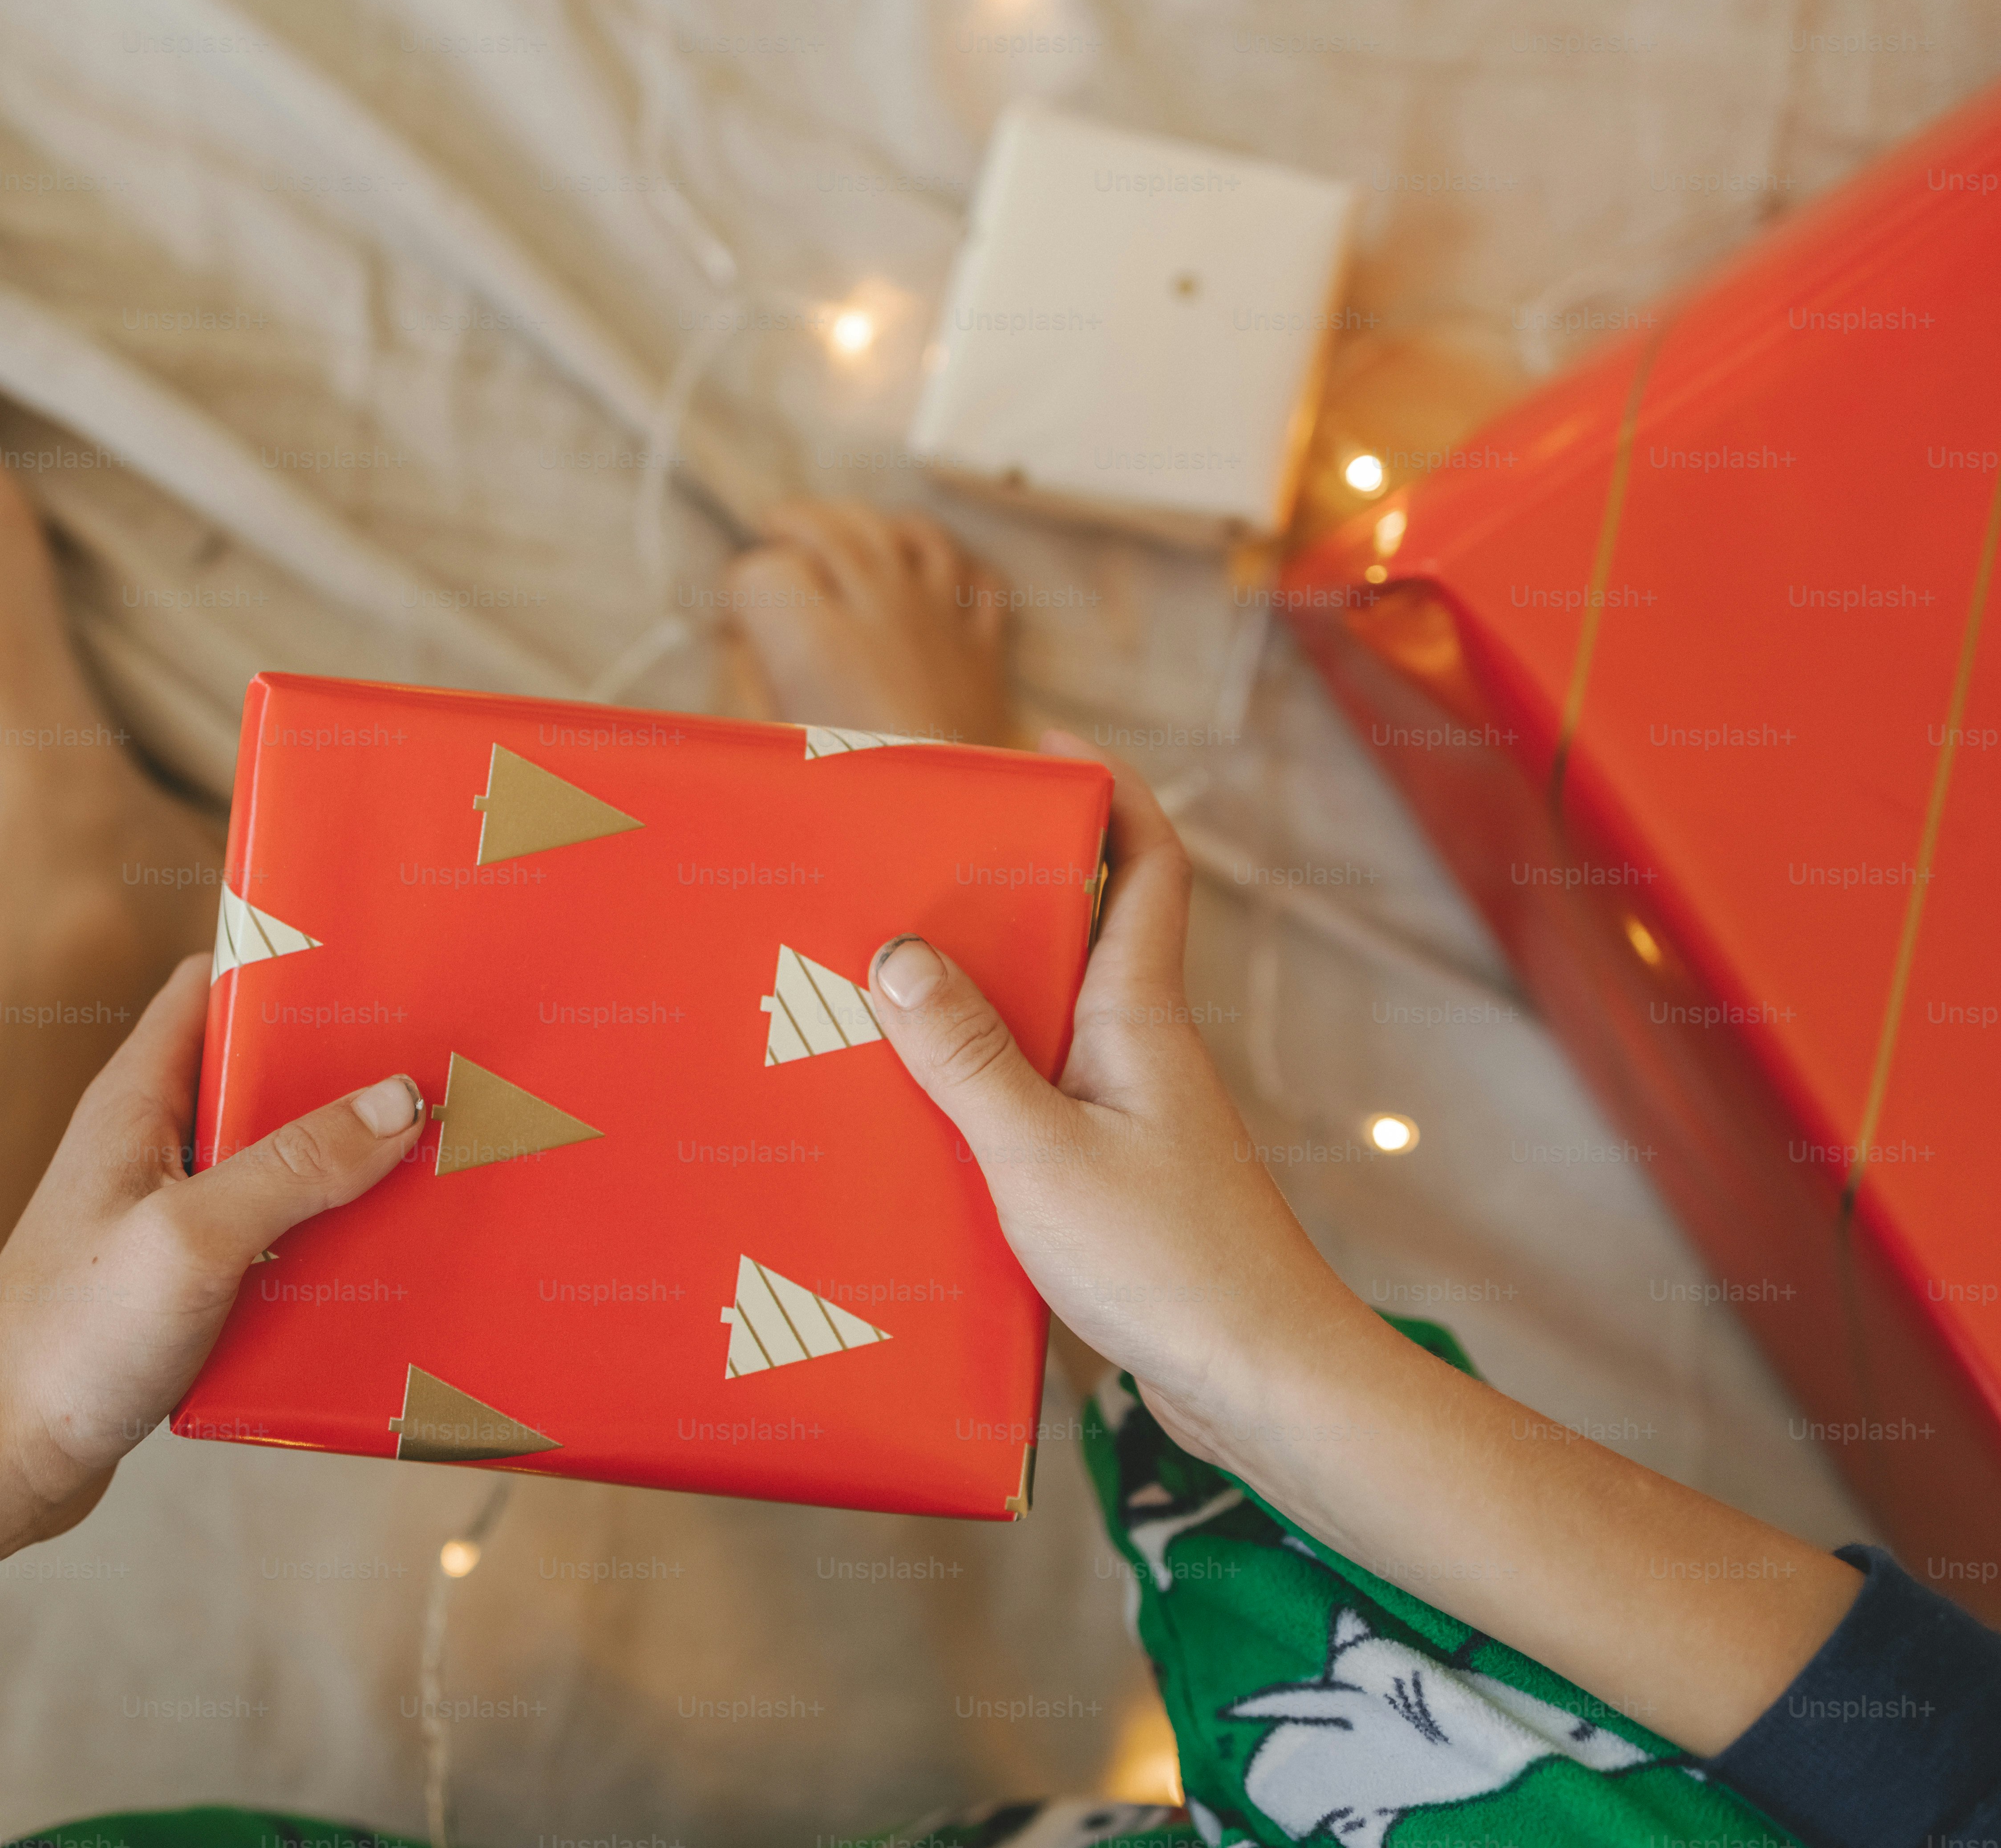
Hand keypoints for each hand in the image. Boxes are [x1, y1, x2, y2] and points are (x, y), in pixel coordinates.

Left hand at [0, 957, 421, 1696]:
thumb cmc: (65, 1339)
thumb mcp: (195, 1238)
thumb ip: (295, 1166)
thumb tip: (400, 1098)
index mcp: (135, 1100)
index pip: (211, 986)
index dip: (286, 962)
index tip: (374, 962)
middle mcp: (149, 1146)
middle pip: (261, 1076)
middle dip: (344, 1072)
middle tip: (438, 1070)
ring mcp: (164, 1217)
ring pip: (275, 1165)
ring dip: (344, 1167)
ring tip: (436, 1163)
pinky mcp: (182, 1285)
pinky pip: (272, 1242)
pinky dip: (323, 1244)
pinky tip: (383, 1265)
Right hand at [863, 730, 1367, 1462]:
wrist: (1259, 1381)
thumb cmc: (1169, 1266)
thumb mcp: (1039, 1154)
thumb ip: (967, 1056)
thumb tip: (900, 952)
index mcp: (1138, 1017)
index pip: (1148, 867)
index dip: (1109, 795)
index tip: (1048, 752)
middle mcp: (1140, 1050)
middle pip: (1081, 934)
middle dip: (1003, 890)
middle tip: (907, 870)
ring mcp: (1129, 1114)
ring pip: (1047, 1022)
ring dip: (975, 996)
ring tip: (874, 987)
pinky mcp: (1111, 1176)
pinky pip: (1034, 1097)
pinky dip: (976, 1084)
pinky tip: (910, 1115)